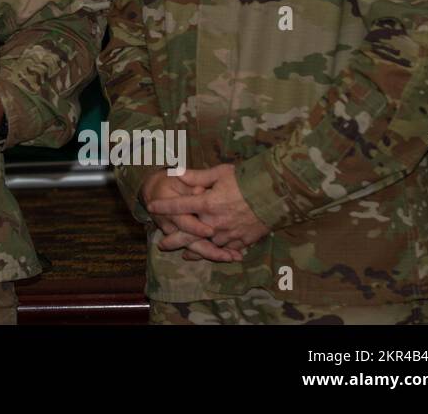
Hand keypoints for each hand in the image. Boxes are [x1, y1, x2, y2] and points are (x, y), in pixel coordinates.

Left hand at [147, 164, 270, 251]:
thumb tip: (177, 172)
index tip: (151, 206)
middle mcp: (215, 221)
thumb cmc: (247, 180)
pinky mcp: (242, 241)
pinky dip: (218, 253)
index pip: (179, 205)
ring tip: (185, 255)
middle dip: (173, 240)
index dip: (164, 206)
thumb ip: (197, 175)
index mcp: (207, 203)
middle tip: (162, 245)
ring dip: (195, 251)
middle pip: (188, 234)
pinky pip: (226, 250)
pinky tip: (212, 255)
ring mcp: (228, 234)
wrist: (276, 194)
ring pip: (207, 246)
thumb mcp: (220, 173)